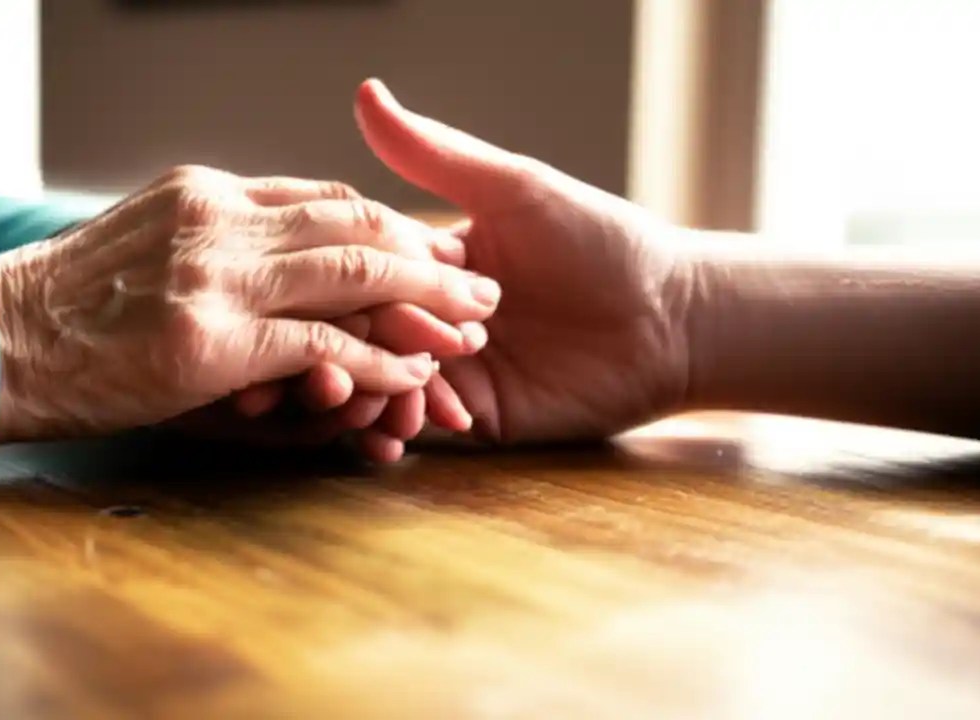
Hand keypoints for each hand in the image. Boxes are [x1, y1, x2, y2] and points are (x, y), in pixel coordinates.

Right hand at [0, 165, 500, 442]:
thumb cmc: (63, 308)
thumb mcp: (141, 242)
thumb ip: (210, 238)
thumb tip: (266, 251)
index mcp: (208, 193)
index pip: (325, 198)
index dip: (391, 224)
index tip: (434, 249)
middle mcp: (220, 222)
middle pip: (354, 225)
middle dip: (428, 256)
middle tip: (481, 284)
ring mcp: (215, 277)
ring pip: (351, 275)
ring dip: (422, 303)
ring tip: (471, 327)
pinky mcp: (210, 341)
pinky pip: (320, 347)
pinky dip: (375, 362)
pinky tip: (411, 379)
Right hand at [351, 80, 695, 442]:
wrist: (671, 320)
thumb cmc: (600, 242)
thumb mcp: (514, 190)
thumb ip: (436, 155)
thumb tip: (365, 93)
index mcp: (431, 259)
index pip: (363, 270)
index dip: (335, 286)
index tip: (308, 299)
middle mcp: (433, 312)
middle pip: (366, 332)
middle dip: (345, 350)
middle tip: (329, 369)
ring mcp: (455, 367)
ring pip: (386, 381)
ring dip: (368, 393)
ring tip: (367, 402)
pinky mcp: (480, 414)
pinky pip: (427, 422)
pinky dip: (405, 424)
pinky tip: (402, 426)